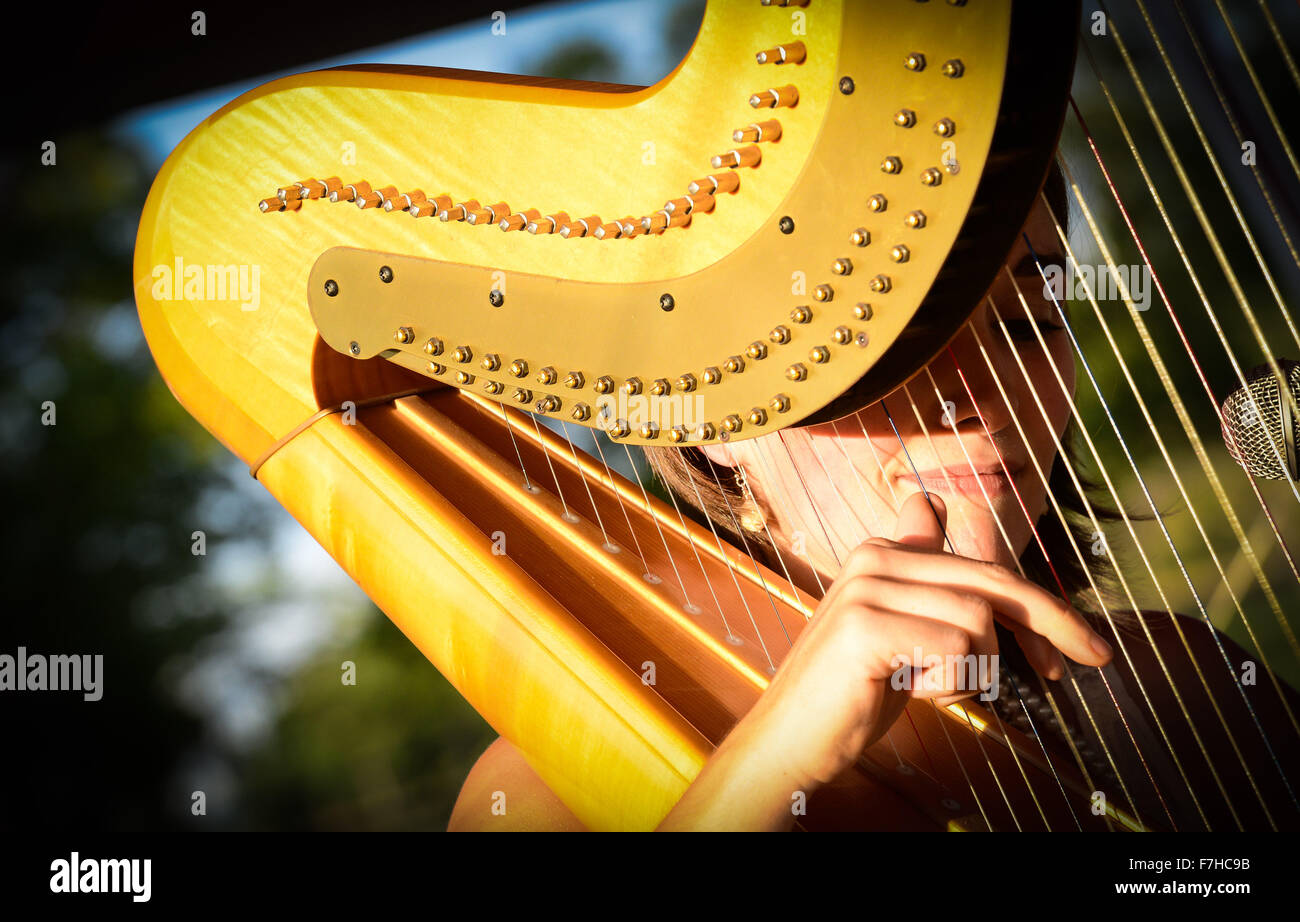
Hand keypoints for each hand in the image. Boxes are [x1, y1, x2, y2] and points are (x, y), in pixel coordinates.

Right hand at [739, 490, 1114, 789]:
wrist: (788, 740)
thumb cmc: (849, 693)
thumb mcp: (895, 628)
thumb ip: (920, 574)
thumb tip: (925, 500)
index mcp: (885, 553)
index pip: (985, 567)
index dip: (1039, 605)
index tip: (1079, 644)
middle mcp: (875, 557)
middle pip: (993, 583)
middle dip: (1051, 624)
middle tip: (1088, 662)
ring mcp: (867, 587)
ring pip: (978, 619)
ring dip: (972, 670)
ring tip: (926, 688)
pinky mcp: (866, 625)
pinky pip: (955, 648)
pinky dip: (949, 683)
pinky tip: (910, 692)